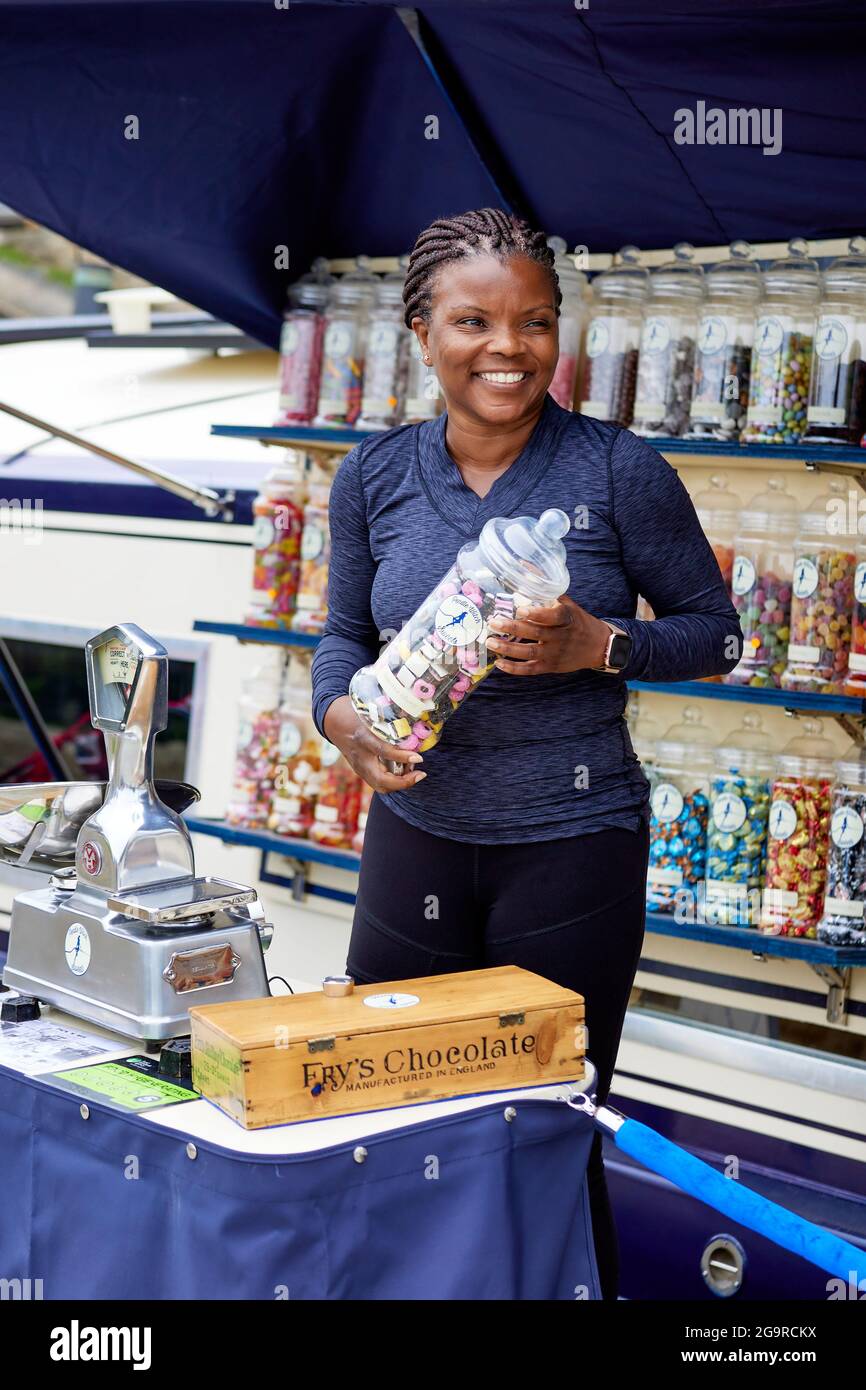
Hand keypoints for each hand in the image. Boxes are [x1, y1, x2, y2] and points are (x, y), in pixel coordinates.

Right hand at [323, 695, 426, 791]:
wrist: (333, 722)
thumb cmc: (356, 714)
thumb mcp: (373, 714)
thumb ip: (391, 723)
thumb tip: (414, 730)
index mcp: (363, 738)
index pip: (384, 752)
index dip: (403, 757)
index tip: (419, 758)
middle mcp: (360, 757)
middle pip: (381, 781)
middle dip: (403, 783)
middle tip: (420, 774)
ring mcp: (359, 767)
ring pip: (380, 786)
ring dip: (400, 783)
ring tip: (413, 772)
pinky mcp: (360, 771)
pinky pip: (379, 782)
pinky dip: (393, 781)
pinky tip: (404, 771)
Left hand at [485, 595, 609, 675]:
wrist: (597, 646)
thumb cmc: (577, 621)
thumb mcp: (567, 603)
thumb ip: (546, 589)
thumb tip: (524, 565)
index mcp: (566, 618)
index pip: (553, 616)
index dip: (537, 614)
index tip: (520, 610)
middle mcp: (560, 636)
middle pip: (536, 632)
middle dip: (513, 628)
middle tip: (494, 622)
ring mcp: (555, 653)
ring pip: (530, 652)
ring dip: (508, 648)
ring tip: (491, 642)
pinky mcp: (550, 666)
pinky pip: (530, 669)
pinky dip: (514, 668)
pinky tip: (498, 662)